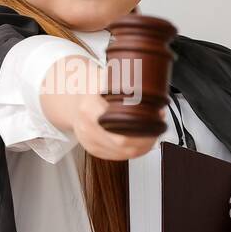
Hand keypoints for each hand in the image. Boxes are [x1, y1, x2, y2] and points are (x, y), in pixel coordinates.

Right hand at [39, 54, 162, 160]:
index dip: (142, 123)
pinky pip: (119, 156)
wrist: (71, 100)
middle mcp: (86, 128)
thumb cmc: (90, 87)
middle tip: (159, 127)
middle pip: (123, 143)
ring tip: (154, 133)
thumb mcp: (103, 75)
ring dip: (144, 145)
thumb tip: (146, 77)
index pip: (119, 124)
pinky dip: (134, 150)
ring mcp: (89, 142)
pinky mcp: (93, 150)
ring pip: (123, 153)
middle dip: (147, 137)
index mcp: (89, 108)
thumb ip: (121, 75)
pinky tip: (143, 142)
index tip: (156, 116)